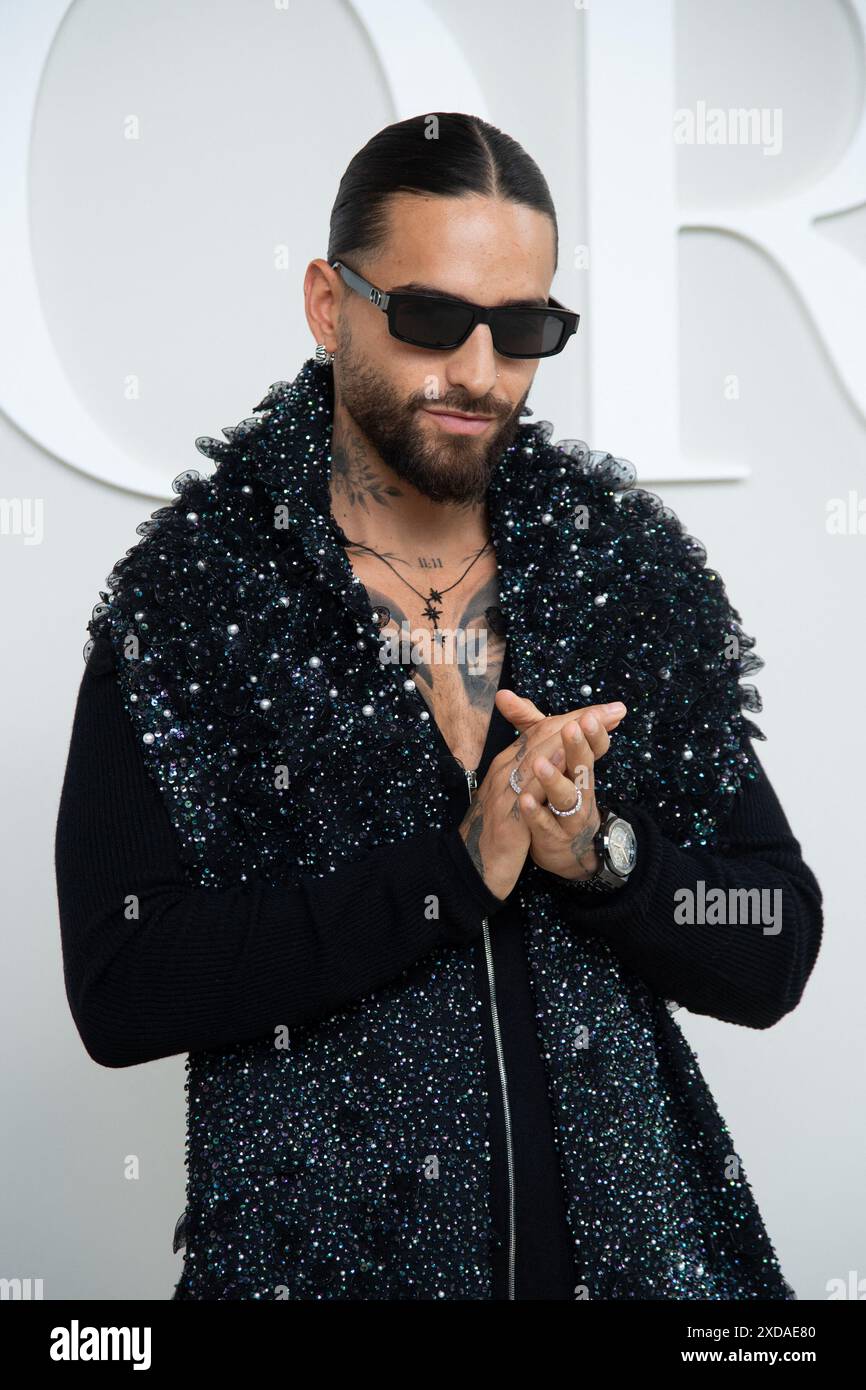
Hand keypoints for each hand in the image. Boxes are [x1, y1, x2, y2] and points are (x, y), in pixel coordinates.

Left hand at [494, 691, 624, 881]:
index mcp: (579, 767)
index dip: (593, 729)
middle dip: (578, 746)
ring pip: (566, 796)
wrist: (565, 845)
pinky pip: (545, 824)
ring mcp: (570, 814)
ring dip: (554, 779)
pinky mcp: (555, 836)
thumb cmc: (558, 794)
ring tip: (541, 764)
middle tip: (575, 727)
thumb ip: (530, 726)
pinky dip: (536, 813)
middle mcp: (580, 788)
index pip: (592, 744)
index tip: (591, 714)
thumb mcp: (552, 758)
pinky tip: (525, 801)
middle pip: (582, 765)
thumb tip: (504, 694)